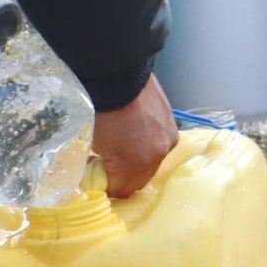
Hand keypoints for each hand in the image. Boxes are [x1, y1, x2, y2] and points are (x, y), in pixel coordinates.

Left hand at [94, 74, 176, 198]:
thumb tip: (100, 169)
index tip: (94, 174)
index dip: (106, 186)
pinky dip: (147, 144)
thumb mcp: (94, 142)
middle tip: (105, 162)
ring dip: (137, 160)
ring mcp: (167, 140)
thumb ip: (102, 164)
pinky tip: (134, 131)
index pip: (121, 191)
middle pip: (139, 181)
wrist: (119, 76)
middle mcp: (157, 156)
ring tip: (121, 144)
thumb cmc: (101, 108)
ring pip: (151, 163)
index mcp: (134, 164)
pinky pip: (159, 145)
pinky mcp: (172, 126)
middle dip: (123, 176)